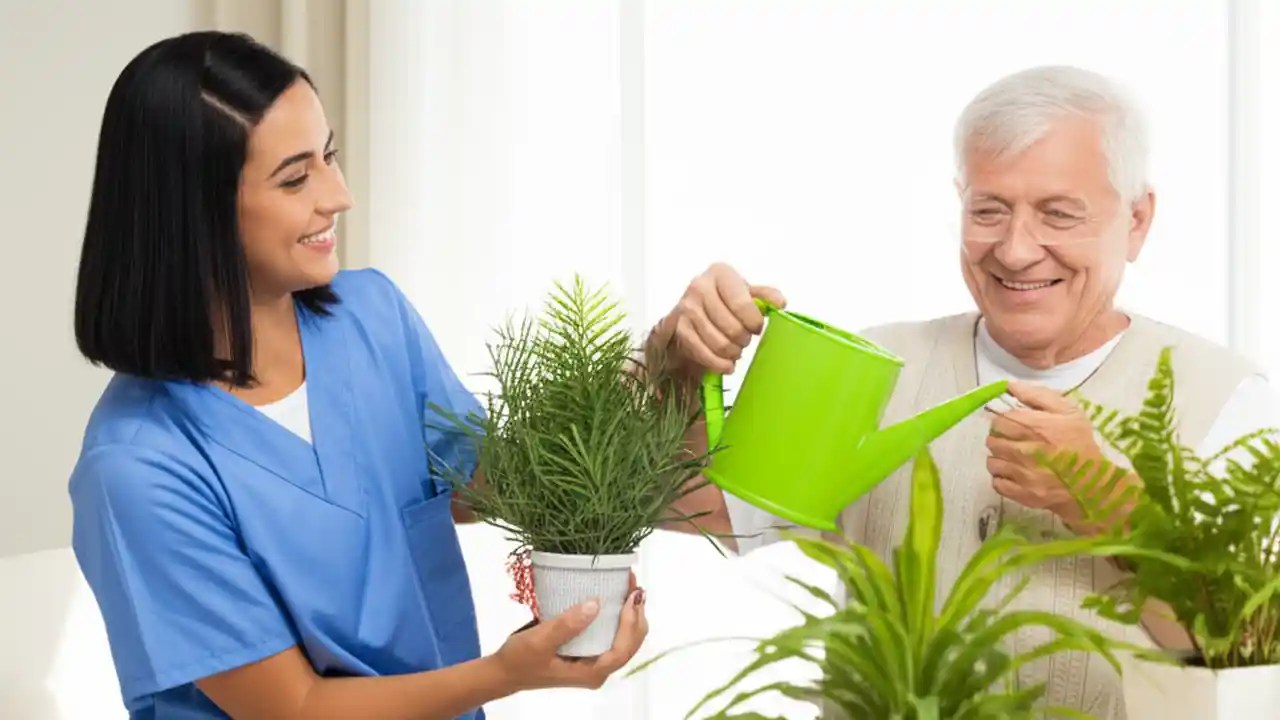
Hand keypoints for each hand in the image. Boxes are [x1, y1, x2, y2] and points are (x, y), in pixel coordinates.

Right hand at [492, 582, 647, 691]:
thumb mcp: (539, 640)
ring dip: (630, 615)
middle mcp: (596, 670)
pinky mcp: (586, 653)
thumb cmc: (519, 659)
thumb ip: (567, 625)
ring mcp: (592, 662)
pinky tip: (615, 599)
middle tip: (634, 586)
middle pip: (629, 644)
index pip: (622, 650)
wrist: (504, 671)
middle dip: (636, 615)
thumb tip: (595, 604)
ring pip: (624, 640)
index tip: (631, 598)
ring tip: (630, 588)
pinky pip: (611, 636)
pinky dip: (618, 618)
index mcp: (590, 672)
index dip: (630, 624)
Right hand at [647, 263, 786, 374]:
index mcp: (720, 273)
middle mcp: (700, 288)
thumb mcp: (745, 292)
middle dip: (744, 339)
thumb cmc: (723, 299)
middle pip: (732, 327)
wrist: (691, 309)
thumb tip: (780, 303)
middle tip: (745, 339)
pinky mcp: (681, 330)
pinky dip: (720, 364)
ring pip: (720, 344)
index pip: (742, 304)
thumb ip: (764, 296)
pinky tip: (726, 363)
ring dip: (733, 353)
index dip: (754, 322)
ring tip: (736, 349)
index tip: (756, 327)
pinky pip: (706, 355)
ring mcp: (687, 309)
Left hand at [985, 381, 1123, 530]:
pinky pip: (996, 482)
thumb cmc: (1080, 443)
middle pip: (993, 440)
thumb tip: (1009, 386)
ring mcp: (1023, 476)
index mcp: (1037, 428)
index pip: (999, 420)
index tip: (1012, 424)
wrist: (1094, 483)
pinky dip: (1003, 478)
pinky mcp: (1023, 494)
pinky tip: (1016, 474)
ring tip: (1016, 458)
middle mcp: (1026, 451)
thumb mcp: (1068, 411)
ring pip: (992, 461)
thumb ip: (1037, 395)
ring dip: (1001, 458)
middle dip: (1001, 438)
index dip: (1003, 421)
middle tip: (1015, 441)